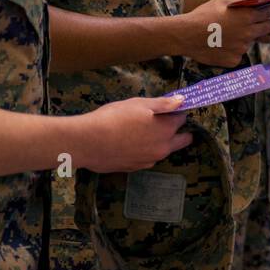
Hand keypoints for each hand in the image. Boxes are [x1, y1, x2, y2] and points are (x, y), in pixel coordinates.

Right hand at [76, 96, 192, 171]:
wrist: (87, 143)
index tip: (170, 108)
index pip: (182, 119)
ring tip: (141, 132)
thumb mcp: (139, 104)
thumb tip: (181, 101)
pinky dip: (144, 150)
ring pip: (163, 150)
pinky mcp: (136, 168)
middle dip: (178, 131)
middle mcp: (163, 148)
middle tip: (164, 121)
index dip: (176, 112)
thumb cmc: (113, 118)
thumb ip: (163, 103)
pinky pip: (147, 157)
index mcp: (166, 130)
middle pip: (182, 140)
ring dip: (160, 142)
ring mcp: (149, 161)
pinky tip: (129, 143)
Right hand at [181, 0, 269, 66]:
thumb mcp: (221, 0)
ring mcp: (242, 48)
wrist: (185, 35)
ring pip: (251, 42)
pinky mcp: (235, 60)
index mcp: (247, 17)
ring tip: (229, 34)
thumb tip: (252, 1)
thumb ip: (240, 1)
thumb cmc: (202, 15)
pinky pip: (238, 55)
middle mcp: (248, 33)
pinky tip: (220, 46)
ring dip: (246, 39)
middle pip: (269, 30)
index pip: (269, 14)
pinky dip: (233, 51)